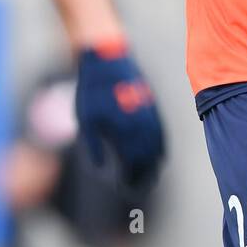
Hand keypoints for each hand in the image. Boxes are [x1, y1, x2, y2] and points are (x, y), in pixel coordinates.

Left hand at [75, 47, 165, 188]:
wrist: (108, 57)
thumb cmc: (92, 89)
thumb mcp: (85, 119)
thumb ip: (93, 146)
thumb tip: (100, 167)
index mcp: (124, 131)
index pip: (133, 164)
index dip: (130, 179)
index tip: (125, 189)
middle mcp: (141, 125)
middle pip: (148, 159)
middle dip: (144, 176)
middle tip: (137, 187)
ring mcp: (150, 115)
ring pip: (158, 146)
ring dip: (154, 164)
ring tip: (150, 175)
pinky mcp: (152, 106)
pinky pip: (161, 132)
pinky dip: (160, 146)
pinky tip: (157, 153)